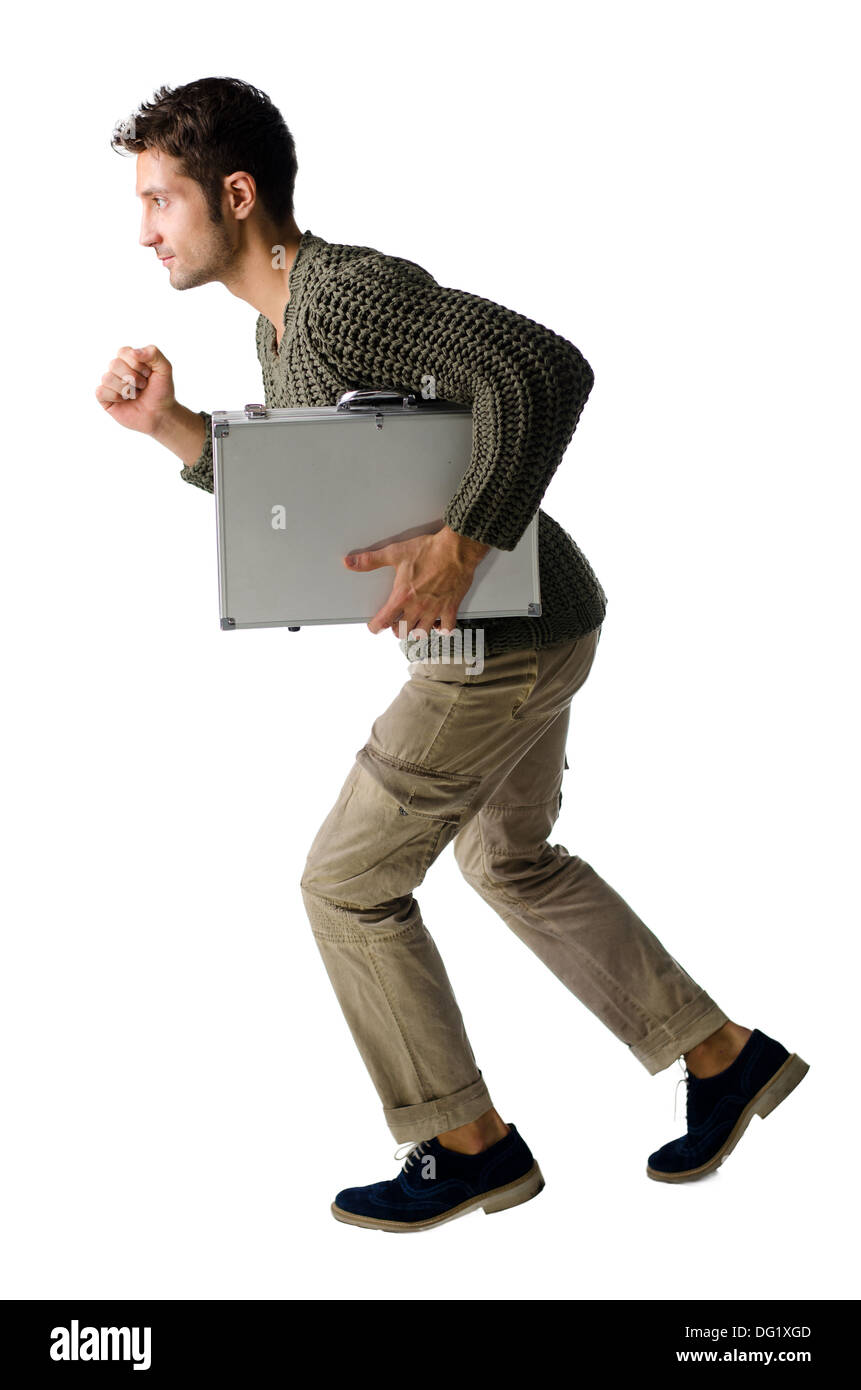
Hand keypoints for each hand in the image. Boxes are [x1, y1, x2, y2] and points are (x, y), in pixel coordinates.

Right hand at [94, 344, 176, 436]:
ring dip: (126, 389)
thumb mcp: (164, 368)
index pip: (123, 352)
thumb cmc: (161, 391)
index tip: (148, 374)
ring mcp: (110, 383)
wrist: (161, 414)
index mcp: (128, 359)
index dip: (137, 364)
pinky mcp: (105, 398)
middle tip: (143, 386)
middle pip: (114, 364)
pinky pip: (101, 392)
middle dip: (133, 378)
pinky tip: (124, 401)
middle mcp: (117, 369)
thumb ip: (153, 353)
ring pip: (107, 378)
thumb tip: (133, 352)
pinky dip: (116, 397)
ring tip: (135, 395)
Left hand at [343, 525, 490, 636]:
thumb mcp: (395, 553)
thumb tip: (350, 562)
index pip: (383, 621)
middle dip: (396, 629)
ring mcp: (435, 610)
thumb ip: (371, 560)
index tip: (374, 628)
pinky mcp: (450, 608)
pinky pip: (446, 629)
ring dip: (416, 631)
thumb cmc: (429, 550)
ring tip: (414, 624)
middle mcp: (418, 607)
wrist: (456, 549)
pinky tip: (438, 623)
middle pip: (402, 632)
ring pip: (422, 633)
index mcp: (402, 596)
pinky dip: (442, 629)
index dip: (375, 628)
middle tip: (396, 622)